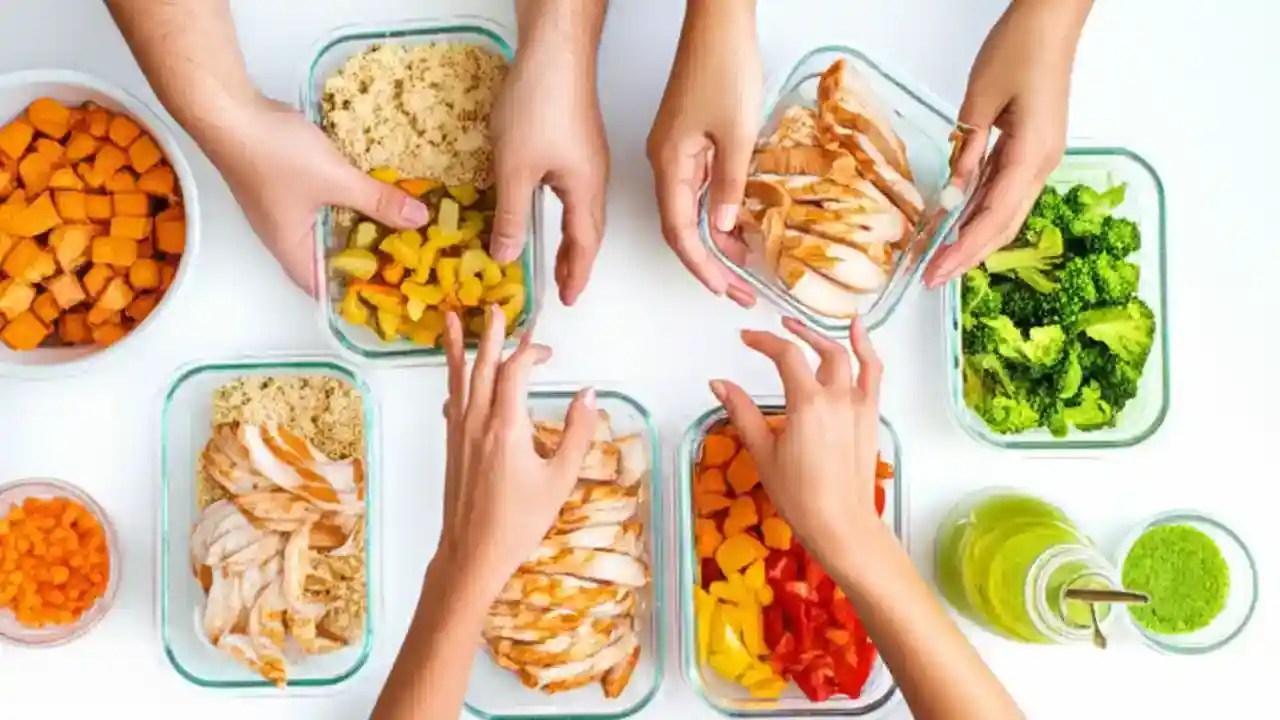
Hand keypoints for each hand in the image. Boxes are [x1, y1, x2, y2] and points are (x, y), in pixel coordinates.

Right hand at [205, 97, 429, 292]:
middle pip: (328, 257)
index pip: (323, 287)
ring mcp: (283, 208)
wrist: (228, 109)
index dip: (354, 293)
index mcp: (291, 248)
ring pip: (326, 228)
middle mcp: (284, 235)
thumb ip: (377, 200)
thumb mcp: (336, 179)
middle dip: (364, 257)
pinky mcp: (285, 183)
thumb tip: (419, 220)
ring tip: (397, 227)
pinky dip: (347, 202)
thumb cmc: (275, 153)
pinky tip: (371, 192)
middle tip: (405, 256)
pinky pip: (322, 203)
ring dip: (357, 227)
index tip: (389, 290)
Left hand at [434, 305, 596, 596]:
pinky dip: (454, 379)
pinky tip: (455, 377)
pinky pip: (452, 399)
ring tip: (452, 318)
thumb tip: (590, 395)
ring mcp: (459, 432)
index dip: (531, 353)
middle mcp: (477, 422)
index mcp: (506, 426)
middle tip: (495, 308)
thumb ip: (577, 434)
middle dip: (491, 335)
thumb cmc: (519, 521)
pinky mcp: (451, 445)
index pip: (516, 371)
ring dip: (460, 347)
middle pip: (482, 365)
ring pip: (459, 378)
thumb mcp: (560, 479)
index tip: (548, 352)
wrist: (472, 552)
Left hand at [489, 38, 607, 305]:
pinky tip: (546, 208)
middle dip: (576, 261)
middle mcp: (594, 177)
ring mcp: (588, 157)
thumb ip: (512, 216)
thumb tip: (507, 256)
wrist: (554, 52)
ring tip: (556, 256)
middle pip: (590, 230)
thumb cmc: (539, 105)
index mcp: (585, 190)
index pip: (584, 245)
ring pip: (583, 210)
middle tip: (563, 286)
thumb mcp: (515, 169)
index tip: (568, 299)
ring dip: (571, 237)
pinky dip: (564, 212)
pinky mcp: (577, 140)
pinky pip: (574, 190)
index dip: (575, 275)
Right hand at [646, 2, 761, 307]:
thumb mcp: (738, 134)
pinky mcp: (690, 139)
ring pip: (692, 209)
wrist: (718, 23)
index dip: (701, 265)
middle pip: (682, 226)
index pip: (679, 231)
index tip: (723, 289)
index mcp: (670, 163)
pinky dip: (719, 210)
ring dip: (718, 239)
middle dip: (711, 262)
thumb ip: (730, 185)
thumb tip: (722, 229)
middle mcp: (666, 162)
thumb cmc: (725, 67)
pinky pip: (700, 187)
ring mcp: (677, 151)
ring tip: (748, 264)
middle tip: (739, 290)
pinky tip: (741, 224)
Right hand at [709, 316, 883, 563]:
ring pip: (846, 357)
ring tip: (807, 329)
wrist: (840, 523)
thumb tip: (719, 383)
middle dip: (795, 333)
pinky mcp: (870, 415)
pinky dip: (867, 348)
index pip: (785, 356)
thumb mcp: (763, 453)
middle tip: (776, 329)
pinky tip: (859, 331)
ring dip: (825, 337)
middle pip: (817, 350)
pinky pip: (873, 373)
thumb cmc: (797, 494)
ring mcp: (858, 404)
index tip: (747, 338)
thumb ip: (742, 412)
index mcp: (806, 403)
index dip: (764, 341)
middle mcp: (836, 396)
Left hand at [924, 0, 1091, 287]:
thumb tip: (954, 192)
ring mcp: (1039, 157)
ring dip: (972, 237)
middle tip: (932, 277)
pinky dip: (979, 209)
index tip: (936, 273)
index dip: (964, 251)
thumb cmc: (1020, 49)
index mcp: (1032, 155)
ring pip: (1003, 210)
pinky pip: (1003, 188)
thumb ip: (966, 149)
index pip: (994, 217)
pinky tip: (956, 223)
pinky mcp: (1031, 148)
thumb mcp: (980, 100)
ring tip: (939, 257)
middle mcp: (1041, 163)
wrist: (1052, 20)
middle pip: (1002, 223)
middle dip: (967, 255)